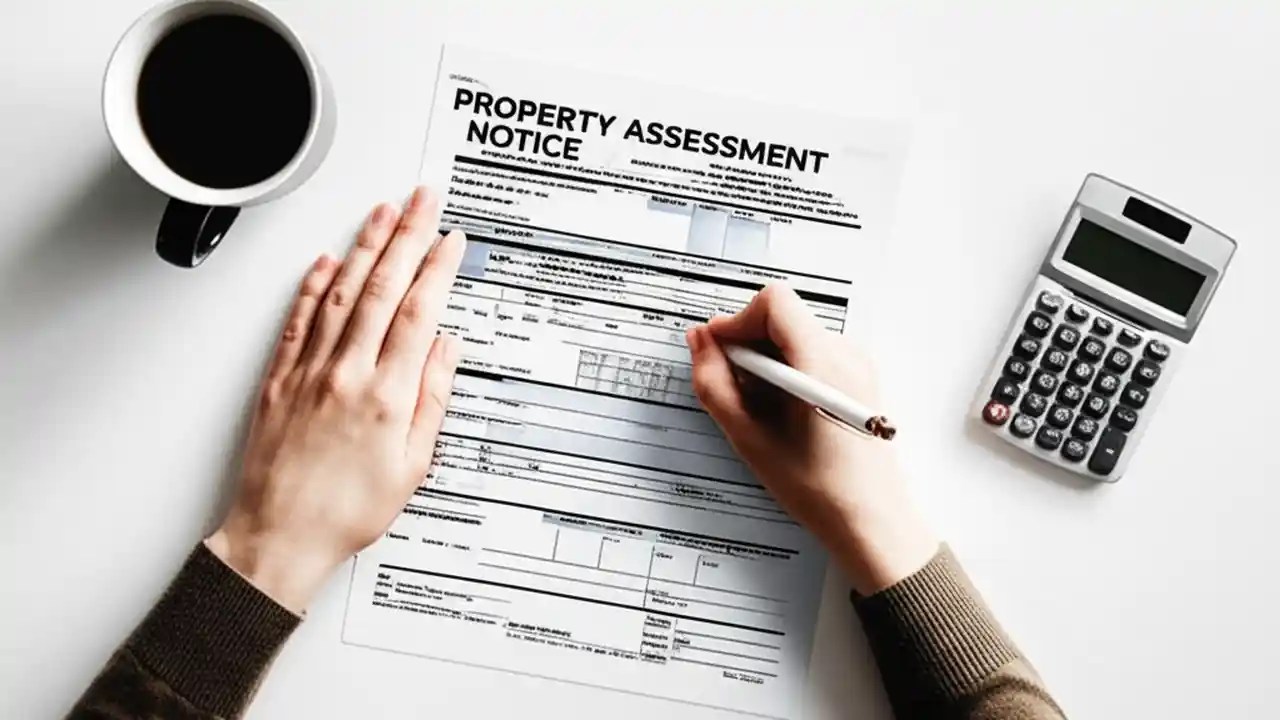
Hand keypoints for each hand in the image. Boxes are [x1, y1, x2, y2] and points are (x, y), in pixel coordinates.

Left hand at [206, 187, 465, 612]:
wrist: (279, 536)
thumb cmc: (347, 512)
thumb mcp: (413, 466)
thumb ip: (433, 400)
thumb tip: (447, 350)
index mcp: (388, 396)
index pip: (420, 312)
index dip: (438, 268)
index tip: (451, 241)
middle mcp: (347, 374)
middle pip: (382, 287)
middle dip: (406, 235)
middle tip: (422, 201)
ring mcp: (309, 372)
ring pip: (341, 291)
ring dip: (363, 245)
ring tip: (380, 213)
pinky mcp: (279, 378)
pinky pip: (299, 318)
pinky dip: (313, 283)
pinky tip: (326, 260)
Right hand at [686, 284, 936, 594]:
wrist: (870, 520)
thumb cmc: (819, 488)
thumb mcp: (749, 437)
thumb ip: (714, 383)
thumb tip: (700, 343)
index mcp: (822, 361)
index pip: (773, 302)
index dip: (736, 322)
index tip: (719, 352)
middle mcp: (846, 354)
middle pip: (782, 317)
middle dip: (749, 347)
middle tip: (738, 393)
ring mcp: (856, 365)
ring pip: (793, 338)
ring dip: (766, 365)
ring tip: (763, 413)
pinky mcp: (857, 378)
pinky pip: (810, 356)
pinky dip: (786, 374)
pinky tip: (784, 415)